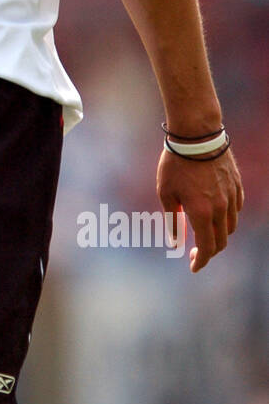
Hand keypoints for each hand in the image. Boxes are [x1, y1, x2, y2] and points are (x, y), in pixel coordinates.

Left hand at [157, 145, 243, 272]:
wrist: (197, 135)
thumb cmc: (175, 163)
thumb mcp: (166, 192)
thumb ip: (173, 220)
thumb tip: (175, 242)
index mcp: (201, 212)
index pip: (207, 248)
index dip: (201, 261)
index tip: (194, 267)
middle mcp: (220, 208)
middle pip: (222, 241)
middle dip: (209, 252)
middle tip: (196, 252)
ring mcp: (231, 196)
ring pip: (231, 226)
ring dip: (219, 235)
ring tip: (204, 231)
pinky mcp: (237, 185)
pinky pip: (235, 209)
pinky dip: (227, 218)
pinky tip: (215, 213)